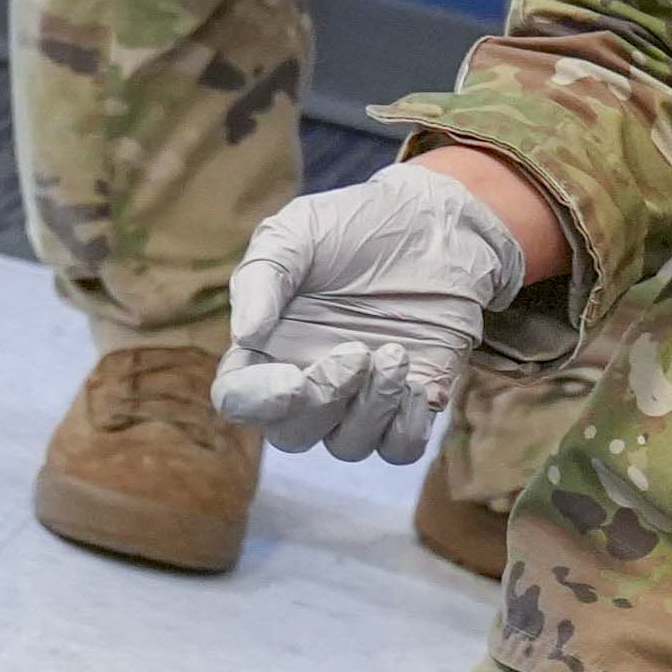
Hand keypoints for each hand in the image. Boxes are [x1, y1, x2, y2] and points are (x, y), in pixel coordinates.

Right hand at [206, 159, 528, 461]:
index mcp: (266, 347)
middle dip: (324, 400)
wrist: (433, 223)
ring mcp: (358, 399)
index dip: (256, 403)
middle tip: (357, 349)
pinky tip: (420, 383)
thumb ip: (263, 277)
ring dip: (372, 408)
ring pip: (348, 446)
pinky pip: (399, 448)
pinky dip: (407, 427)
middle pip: (292, 434)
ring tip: (395, 353)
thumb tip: (245, 335)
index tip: (290, 380)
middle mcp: (307, 382)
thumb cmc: (355, 225)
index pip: (238, 399)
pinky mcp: (408, 403)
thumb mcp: (298, 231)